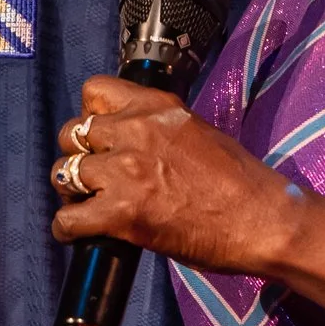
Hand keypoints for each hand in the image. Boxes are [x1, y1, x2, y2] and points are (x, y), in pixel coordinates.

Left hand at [50, 77, 296, 275]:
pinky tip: (80, 234)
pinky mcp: (122, 213)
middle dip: (77, 155)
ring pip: (63, 173)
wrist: (261, 219)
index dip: (89, 115)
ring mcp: (125, 172)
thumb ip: (156, 129)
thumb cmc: (239, 182)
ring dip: (71, 191)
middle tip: (92, 176)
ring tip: (87, 204)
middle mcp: (135, 131)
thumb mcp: (194, 132)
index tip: (98, 136)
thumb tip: (127, 141)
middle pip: (71, 133)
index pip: (94, 91)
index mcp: (155, 106)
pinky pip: (68, 219)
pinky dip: (68, 230)